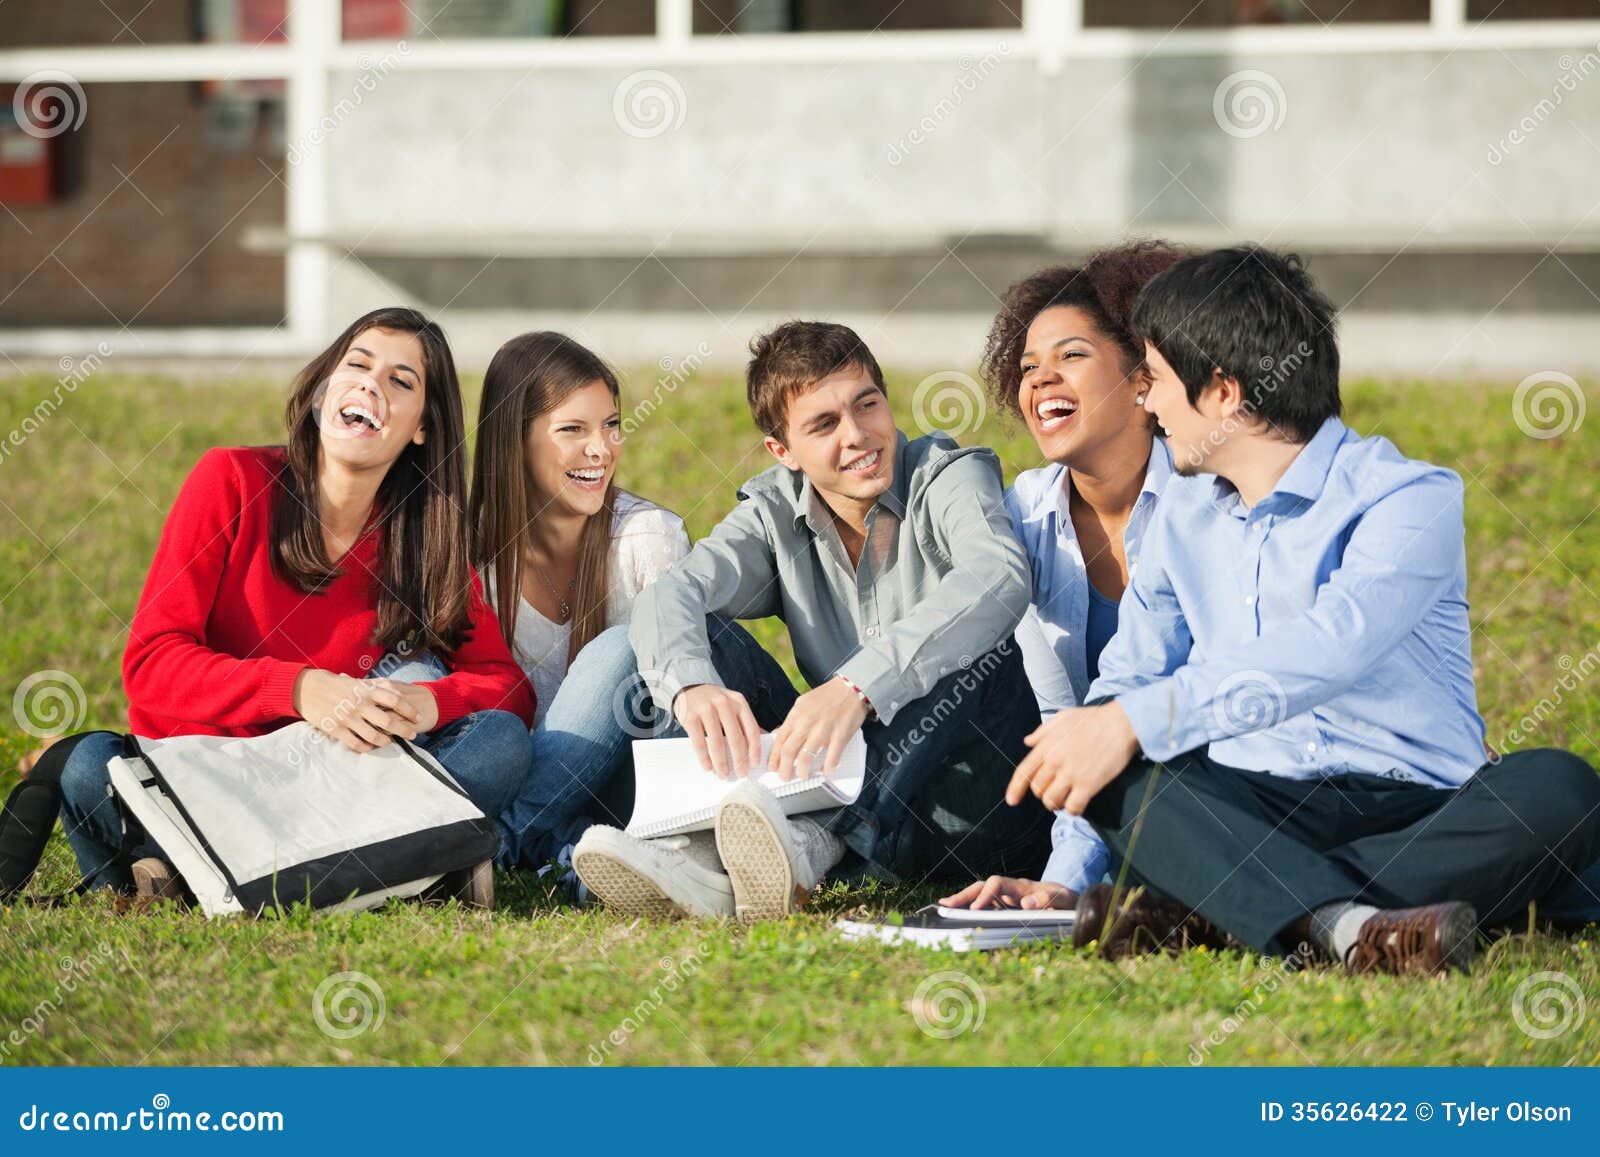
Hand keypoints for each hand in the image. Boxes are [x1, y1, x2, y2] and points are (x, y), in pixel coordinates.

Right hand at [292, 669, 427, 752]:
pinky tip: (371, 747)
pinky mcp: (336, 729)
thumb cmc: (335, 684)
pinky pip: (355, 743)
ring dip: (386, 741)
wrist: (307, 688)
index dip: (410, 709)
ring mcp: (347, 718)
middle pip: (389, 720)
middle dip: (404, 729)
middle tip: (413, 735)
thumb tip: (396, 691)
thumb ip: (375, 687)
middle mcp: (359, 704)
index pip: (395, 700)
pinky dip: (366, 747)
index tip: (418, 717)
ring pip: (374, 736)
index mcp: (366, 691)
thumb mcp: (357, 682)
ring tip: (390, 742)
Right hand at [672, 683, 762, 778]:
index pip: (751, 729)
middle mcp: (724, 703)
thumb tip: (761, 742)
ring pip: (717, 742)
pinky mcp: (690, 716)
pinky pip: (699, 742)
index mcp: (738, 702)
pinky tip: (708, 767)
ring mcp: (706, 709)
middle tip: (741, 773)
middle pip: (736, 738)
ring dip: (721, 762)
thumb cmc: (713, 702)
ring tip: (723, 774)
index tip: (755, 763)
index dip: (755, 749)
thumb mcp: (732, 705)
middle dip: (740, 760)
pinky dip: (704, 758)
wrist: (688, 690)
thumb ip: (745, 721)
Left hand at [768, 677, 867, 780]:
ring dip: (803, 772)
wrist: (850, 689)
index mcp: (796, 716)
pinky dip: (827, 769)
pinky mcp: (840, 736)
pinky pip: (831, 758)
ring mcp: (823, 731)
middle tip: (785, 777)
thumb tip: (782, 735)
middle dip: (784, 769)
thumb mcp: (802, 703)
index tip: (773, 767)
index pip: (779, 740)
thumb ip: (793, 720)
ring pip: (806, 758)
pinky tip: (826, 771)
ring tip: (803, 775)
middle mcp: (807, 724)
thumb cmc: (828, 696)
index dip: (774, 758)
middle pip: (788, 752)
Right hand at [939, 876, 1078, 910]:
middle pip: (982, 887)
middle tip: (946, 905)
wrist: (1069, 899)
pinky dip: (971, 909)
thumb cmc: (1065, 899)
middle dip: (964, 895)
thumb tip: (1026, 904)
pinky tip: (959, 915)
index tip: (975, 910)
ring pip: (980, 895)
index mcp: (1021, 886)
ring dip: (963, 901)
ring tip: (945, 908)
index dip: (985, 895)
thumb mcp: (1062, 899)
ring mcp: (1007, 898)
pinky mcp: (1006, 907)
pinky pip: (986, 906)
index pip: (997, 884)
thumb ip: (1047, 899)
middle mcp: (1010, 890)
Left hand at [1005, 701, 1139, 814]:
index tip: (1011, 801)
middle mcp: (1055, 761)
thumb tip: (1027, 742)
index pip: (1023, 772)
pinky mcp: (1089, 785)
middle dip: (1043, 793)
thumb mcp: (1063, 717)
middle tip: (1055, 791)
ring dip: (1056, 804)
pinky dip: (1073, 811)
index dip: (1015, 789)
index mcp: (1046, 746)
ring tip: (1065, 799)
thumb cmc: (1093, 719)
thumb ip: (1043, 731)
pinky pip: (1073, 808)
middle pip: (1038, 789)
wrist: (1121, 723)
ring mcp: (1071, 774)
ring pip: (1051, 801)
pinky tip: (1078, 805)